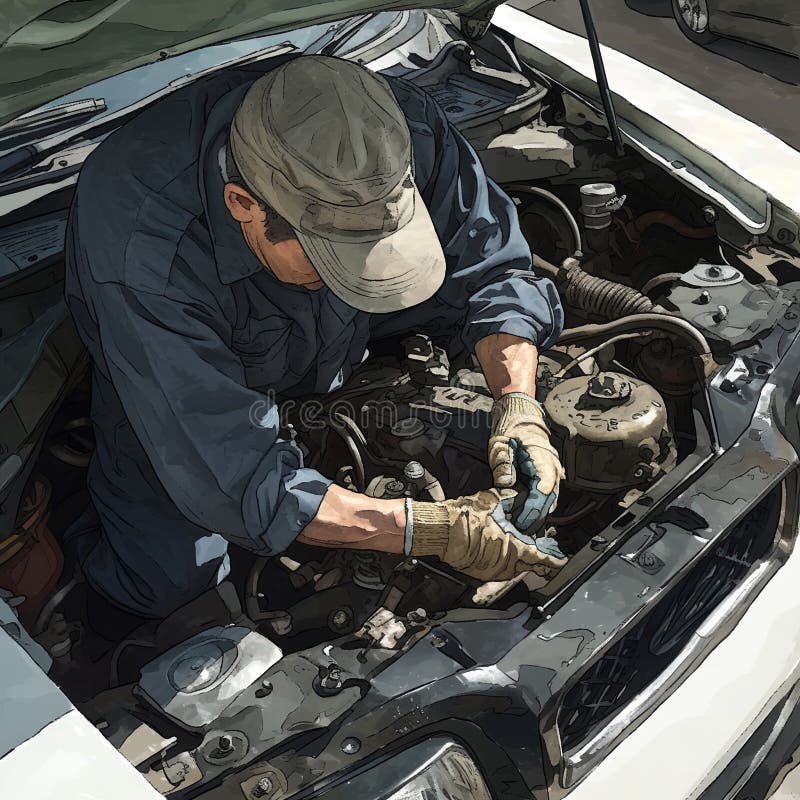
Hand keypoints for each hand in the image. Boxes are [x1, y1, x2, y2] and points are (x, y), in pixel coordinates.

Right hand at [407, 489, 566, 581]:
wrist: (441, 530)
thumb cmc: (465, 518)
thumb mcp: (495, 501)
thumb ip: (514, 500)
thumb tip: (525, 498)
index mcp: (515, 548)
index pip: (543, 558)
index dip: (554, 558)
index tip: (561, 557)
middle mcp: (507, 564)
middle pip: (532, 565)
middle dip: (540, 557)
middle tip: (545, 548)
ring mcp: (494, 571)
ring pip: (517, 568)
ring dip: (523, 558)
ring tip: (524, 545)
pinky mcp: (482, 572)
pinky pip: (502, 568)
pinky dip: (508, 559)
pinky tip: (505, 548)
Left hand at [488, 392, 564, 532]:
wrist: (520, 413)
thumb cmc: (510, 426)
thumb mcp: (500, 443)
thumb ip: (503, 463)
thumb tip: (505, 484)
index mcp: (542, 458)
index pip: (543, 490)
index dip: (534, 508)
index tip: (521, 521)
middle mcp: (552, 466)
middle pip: (549, 499)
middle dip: (536, 517)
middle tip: (520, 531)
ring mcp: (552, 471)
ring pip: (550, 499)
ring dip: (538, 513)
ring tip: (522, 527)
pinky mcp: (547, 474)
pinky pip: (546, 494)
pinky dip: (538, 506)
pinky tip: (526, 516)